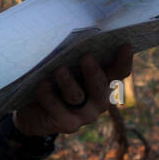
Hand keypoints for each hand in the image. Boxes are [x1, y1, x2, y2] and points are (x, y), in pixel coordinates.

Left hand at [12, 44, 134, 136]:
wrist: (34, 110)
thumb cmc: (53, 79)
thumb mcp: (65, 64)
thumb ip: (74, 54)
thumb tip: (76, 34)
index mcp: (103, 81)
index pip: (119, 72)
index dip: (124, 60)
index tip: (125, 45)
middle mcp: (99, 100)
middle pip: (101, 87)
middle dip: (94, 72)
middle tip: (86, 56)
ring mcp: (85, 115)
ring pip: (78, 97)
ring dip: (68, 83)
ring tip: (59, 70)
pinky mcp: (68, 125)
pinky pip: (58, 109)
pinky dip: (49, 95)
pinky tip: (42, 84)